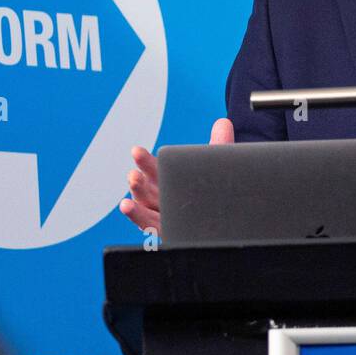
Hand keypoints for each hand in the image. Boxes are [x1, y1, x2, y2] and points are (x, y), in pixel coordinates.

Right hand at [119, 118, 233, 232]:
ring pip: (146, 207)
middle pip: (148, 188)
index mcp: (170, 180)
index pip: (156, 169)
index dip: (145, 161)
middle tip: (134, 174)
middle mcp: (163, 198)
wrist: (228, 223)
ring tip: (133, 187)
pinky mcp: (168, 232)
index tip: (136, 151)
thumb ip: (218, 146)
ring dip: (136, 197)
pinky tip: (127, 207)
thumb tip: (223, 122)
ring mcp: (163, 216)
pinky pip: (149, 227)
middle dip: (139, 181)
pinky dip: (138, 217)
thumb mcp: (216, 169)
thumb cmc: (213, 194)